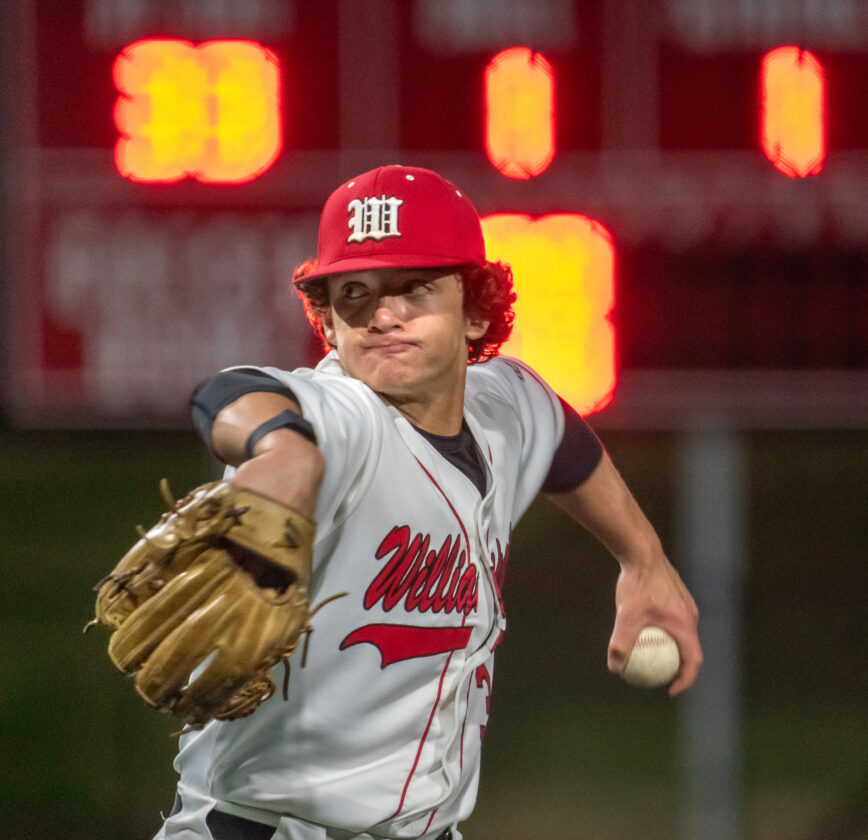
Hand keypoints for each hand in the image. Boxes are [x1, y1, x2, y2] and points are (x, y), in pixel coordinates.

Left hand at [607, 552, 701, 695]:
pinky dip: (665, 631)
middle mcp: (691, 615)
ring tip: (651, 658)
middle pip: (689, 649)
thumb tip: (615, 668)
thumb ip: (621, 643)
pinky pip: (674, 620)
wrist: (642, 551)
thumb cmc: (637, 583)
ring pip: (682, 633)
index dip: (685, 680)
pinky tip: (643, 631)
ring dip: (671, 648)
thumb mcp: (626, 616)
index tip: (670, 691)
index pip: (693, 662)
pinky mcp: (676, 595)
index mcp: (686, 624)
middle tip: (659, 677)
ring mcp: (685, 604)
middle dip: (678, 667)